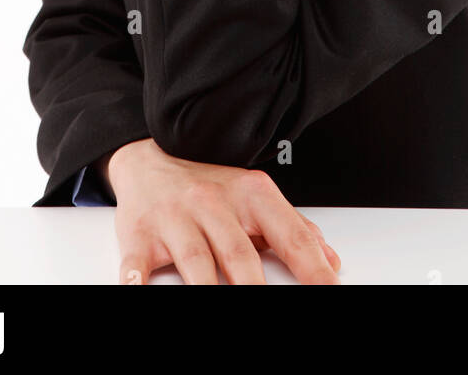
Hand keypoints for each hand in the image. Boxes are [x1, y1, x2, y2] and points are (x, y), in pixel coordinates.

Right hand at [106, 137, 340, 284]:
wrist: (149, 159)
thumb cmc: (208, 187)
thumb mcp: (254, 197)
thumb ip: (293, 228)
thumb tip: (330, 261)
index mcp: (250, 194)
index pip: (289, 236)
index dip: (313, 270)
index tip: (330, 290)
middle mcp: (212, 203)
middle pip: (241, 255)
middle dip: (256, 289)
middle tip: (268, 308)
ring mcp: (174, 218)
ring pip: (196, 261)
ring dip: (208, 291)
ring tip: (221, 305)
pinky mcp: (138, 235)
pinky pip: (137, 262)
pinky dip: (137, 282)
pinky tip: (139, 290)